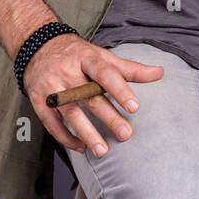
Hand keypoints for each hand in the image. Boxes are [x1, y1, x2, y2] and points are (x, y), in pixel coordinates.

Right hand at [22, 34, 164, 157]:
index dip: (120, 90)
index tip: (134, 107)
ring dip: (86, 133)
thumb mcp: (102, 56)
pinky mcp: (38, 101)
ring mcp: (51, 86)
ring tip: (102, 151)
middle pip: (89, 96)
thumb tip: (160, 73)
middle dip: (108, 117)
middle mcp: (68, 71)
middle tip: (125, 134)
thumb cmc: (78, 55)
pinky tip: (81, 147)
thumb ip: (130, 68)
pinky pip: (51, 123)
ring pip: (70, 112)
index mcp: (87, 58)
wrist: (38, 47)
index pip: (105, 73)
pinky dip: (66, 137)